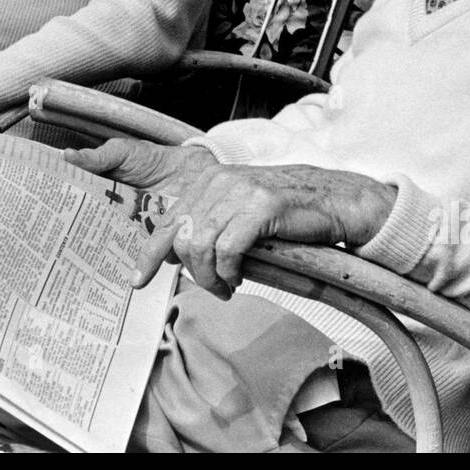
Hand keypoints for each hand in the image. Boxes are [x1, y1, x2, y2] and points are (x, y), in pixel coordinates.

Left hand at [68, 138, 395, 299]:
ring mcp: (239, 192)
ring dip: (211, 278)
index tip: (138, 281)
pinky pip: (228, 250)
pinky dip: (229, 272)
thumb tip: (173, 255)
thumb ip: (207, 225)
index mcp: (207, 180)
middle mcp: (218, 181)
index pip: (166, 221)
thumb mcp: (238, 211)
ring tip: (227, 288)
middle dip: (193, 273)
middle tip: (215, 288)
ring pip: (201, 248)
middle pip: (180, 239)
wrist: (331, 200)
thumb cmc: (284, 213)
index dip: (149, 255)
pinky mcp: (260, 206)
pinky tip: (240, 279)